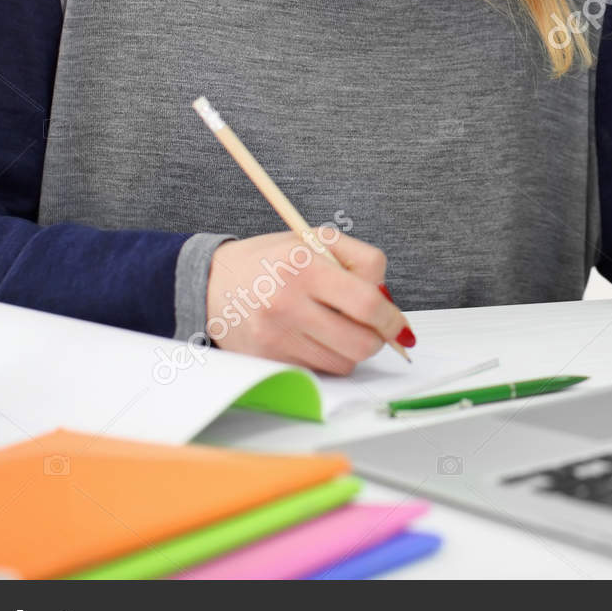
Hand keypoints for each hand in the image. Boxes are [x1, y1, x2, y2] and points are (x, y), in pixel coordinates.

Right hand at [204, 229, 413, 373]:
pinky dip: (326, 357)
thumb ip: (361, 261)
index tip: (398, 325)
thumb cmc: (272, 260)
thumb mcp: (316, 240)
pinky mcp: (268, 359)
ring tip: (334, 325)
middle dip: (377, 338)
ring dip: (351, 348)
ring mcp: (275, 335)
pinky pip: (319, 370)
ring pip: (343, 362)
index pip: (367, 303)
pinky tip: (312, 336)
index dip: (392, 319)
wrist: (212, 282)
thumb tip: (389, 300)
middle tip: (373, 328)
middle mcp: (287, 302)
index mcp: (304, 266)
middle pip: (361, 343)